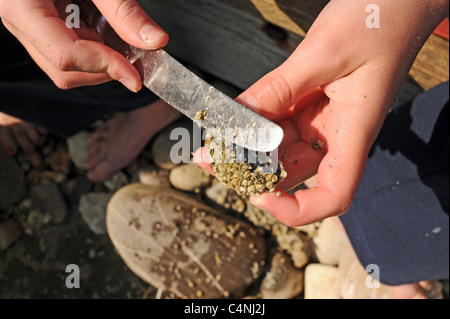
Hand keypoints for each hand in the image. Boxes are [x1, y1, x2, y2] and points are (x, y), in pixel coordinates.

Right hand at [0, 0, 167, 90]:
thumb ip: (123, 10)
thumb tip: (153, 39)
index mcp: (20, 4)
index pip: (64, 55)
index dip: (105, 68)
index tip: (135, 76)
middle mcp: (19, 20)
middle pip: (64, 69)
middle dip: (104, 68)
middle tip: (135, 57)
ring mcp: (27, 25)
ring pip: (65, 65)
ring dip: (100, 59)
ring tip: (117, 34)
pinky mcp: (39, 25)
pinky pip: (67, 49)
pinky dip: (93, 47)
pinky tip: (102, 28)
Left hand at [196, 0, 448, 225]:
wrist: (397, 3)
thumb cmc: (380, 21)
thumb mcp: (323, 53)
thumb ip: (279, 88)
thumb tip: (239, 118)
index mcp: (354, 132)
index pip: (334, 195)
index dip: (298, 210)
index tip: (260, 196)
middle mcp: (336, 134)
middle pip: (293, 174)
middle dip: (251, 173)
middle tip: (211, 159)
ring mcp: (321, 122)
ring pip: (279, 150)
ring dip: (246, 149)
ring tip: (212, 141)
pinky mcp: (309, 106)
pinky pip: (276, 124)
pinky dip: (253, 125)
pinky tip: (229, 120)